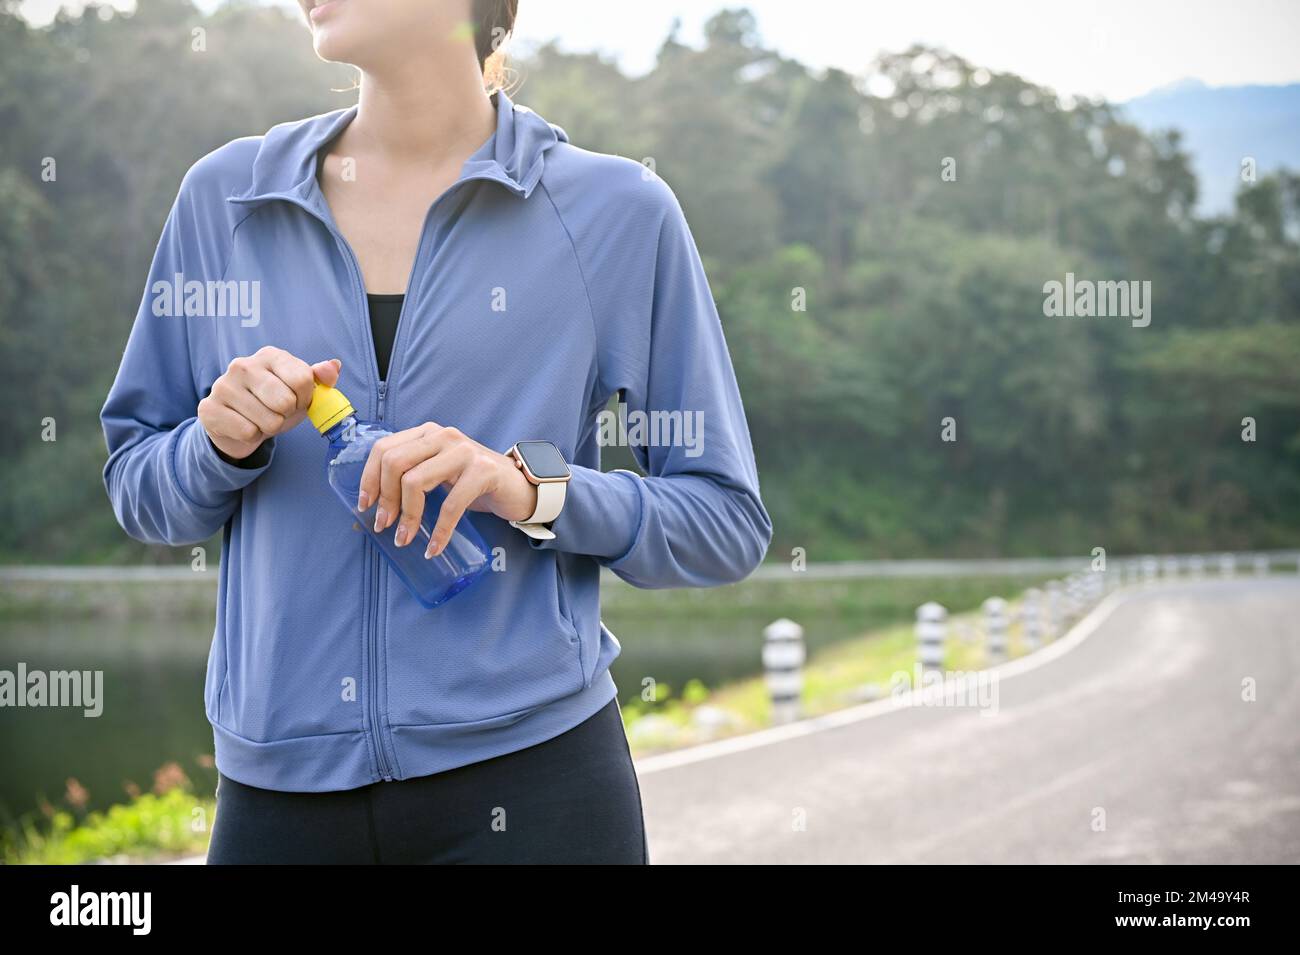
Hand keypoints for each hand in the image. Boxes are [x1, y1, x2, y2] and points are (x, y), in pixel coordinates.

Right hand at [199, 346, 340, 459]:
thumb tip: (334, 366)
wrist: (238, 425)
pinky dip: (252, 436)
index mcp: (270, 355)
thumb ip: (319, 378)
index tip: (297, 400)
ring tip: (260, 419)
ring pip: (268, 420)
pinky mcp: (209, 408)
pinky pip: (248, 432)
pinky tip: (244, 426)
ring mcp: (223, 385)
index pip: (303, 379)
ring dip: (270, 427)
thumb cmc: (274, 404)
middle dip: (287, 414)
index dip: (305, 398)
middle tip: (277, 412)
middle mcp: (243, 365)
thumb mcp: (300, 391)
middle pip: (285, 401)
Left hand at [357, 424, 538, 556]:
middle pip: (394, 463)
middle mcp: (443, 436)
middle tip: (385, 526)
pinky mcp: (482, 471)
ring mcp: (463, 451)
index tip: (366, 506)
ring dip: (407, 516)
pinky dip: (440, 530)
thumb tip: (374, 511)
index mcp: (427, 434)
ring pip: (415, 481)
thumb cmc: (473, 484)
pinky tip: (434, 547)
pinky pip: (451, 504)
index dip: (369, 478)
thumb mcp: (439, 475)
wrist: (518, 487)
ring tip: (406, 539)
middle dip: (385, 499)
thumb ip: (412, 479)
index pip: (384, 449)